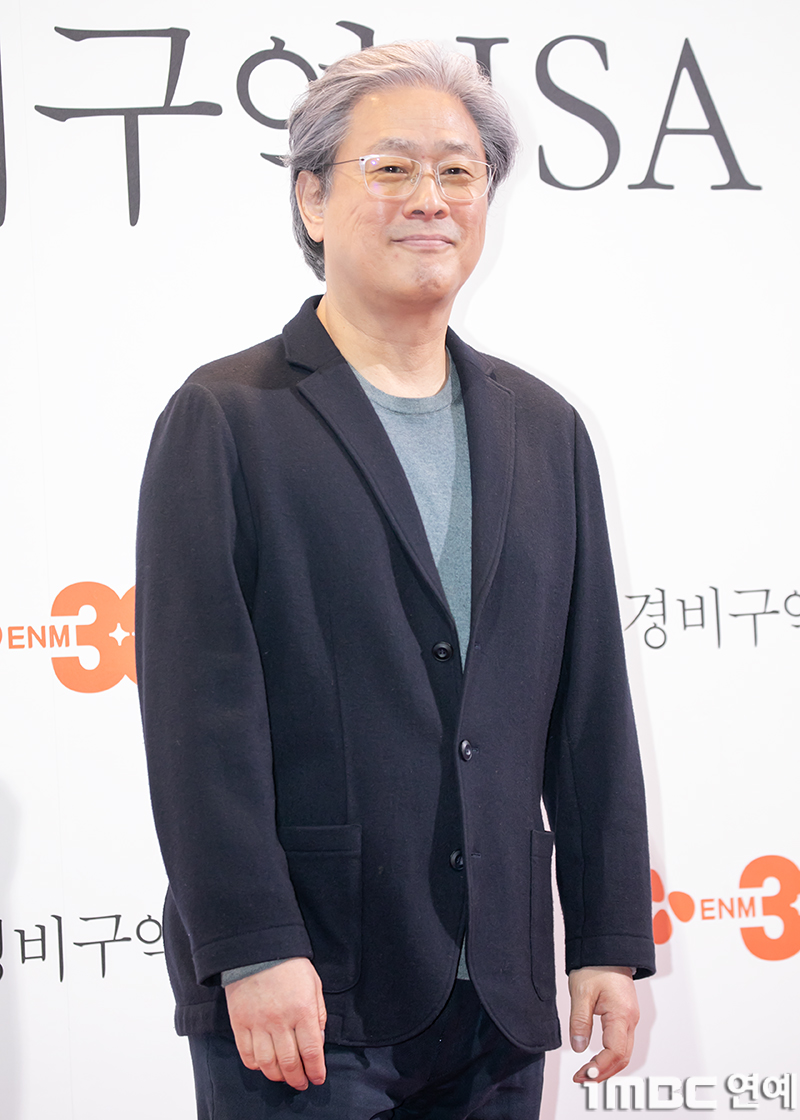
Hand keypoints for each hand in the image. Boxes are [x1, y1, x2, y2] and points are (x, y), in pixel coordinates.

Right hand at [224, 957, 326, 1089]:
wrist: (257, 948)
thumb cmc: (290, 965)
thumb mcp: (313, 984)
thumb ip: (318, 1013)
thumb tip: (318, 1041)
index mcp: (302, 1010)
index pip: (312, 1051)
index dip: (316, 1070)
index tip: (318, 1078)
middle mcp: (280, 1020)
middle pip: (289, 1063)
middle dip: (298, 1079)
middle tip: (302, 1083)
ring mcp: (257, 1023)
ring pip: (268, 1064)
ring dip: (278, 1076)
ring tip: (284, 1077)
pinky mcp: (239, 1023)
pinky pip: (247, 1054)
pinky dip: (256, 1066)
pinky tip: (264, 1065)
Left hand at [568, 965, 638, 1082]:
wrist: (608, 948)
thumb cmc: (596, 965)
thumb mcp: (581, 992)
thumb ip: (580, 1021)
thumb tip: (578, 1047)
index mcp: (622, 1014)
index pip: (615, 1053)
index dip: (600, 1068)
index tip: (583, 1075)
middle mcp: (631, 1019)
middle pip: (623, 1058)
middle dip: (603, 1073)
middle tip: (581, 1078)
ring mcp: (631, 1017)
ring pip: (624, 1052)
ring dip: (607, 1067)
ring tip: (586, 1073)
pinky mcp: (626, 1015)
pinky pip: (622, 1043)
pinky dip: (611, 1056)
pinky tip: (597, 1060)